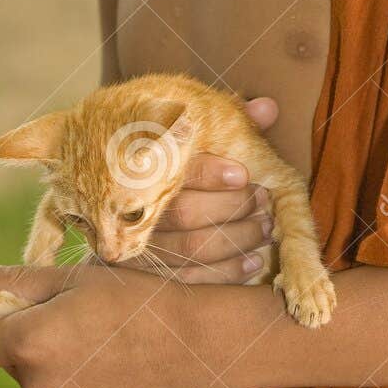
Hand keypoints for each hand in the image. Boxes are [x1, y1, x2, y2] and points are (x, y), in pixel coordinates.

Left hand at [0, 257, 199, 387]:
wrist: (192, 345)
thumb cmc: (135, 300)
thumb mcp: (75, 278)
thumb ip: (17, 279)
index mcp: (28, 340)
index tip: (11, 322)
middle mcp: (36, 384)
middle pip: (13, 365)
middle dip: (33, 346)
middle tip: (77, 323)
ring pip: (43, 386)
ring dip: (59, 369)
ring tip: (104, 345)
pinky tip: (115, 370)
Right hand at [118, 93, 278, 284]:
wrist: (119, 199)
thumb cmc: (173, 159)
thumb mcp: (198, 133)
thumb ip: (232, 119)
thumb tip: (269, 108)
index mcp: (143, 166)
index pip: (171, 169)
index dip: (209, 173)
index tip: (242, 174)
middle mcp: (135, 206)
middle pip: (185, 212)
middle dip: (233, 208)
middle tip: (264, 201)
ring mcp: (140, 244)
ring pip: (191, 248)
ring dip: (237, 240)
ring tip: (267, 229)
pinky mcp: (149, 273)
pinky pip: (190, 279)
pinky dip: (226, 273)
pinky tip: (253, 262)